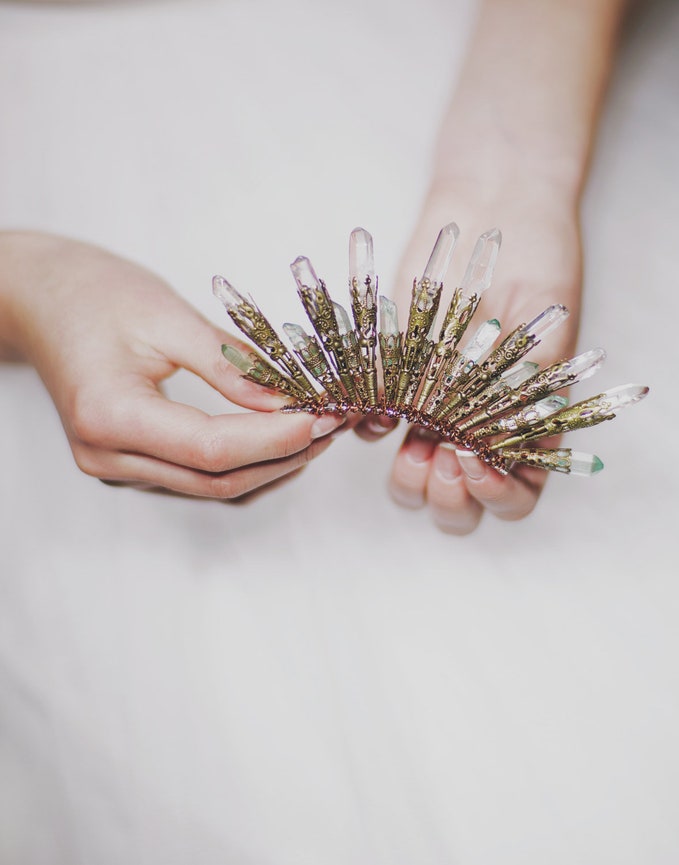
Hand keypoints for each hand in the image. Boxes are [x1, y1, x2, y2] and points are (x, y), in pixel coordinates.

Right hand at [0, 232, 344, 498]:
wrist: (40, 299)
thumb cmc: (93, 293)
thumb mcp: (167, 315)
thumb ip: (231, 364)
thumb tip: (287, 401)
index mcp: (109, 414)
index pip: (211, 449)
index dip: (275, 439)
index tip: (323, 416)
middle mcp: (108, 455)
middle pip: (217, 480)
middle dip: (284, 456)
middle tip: (333, 424)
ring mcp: (117, 467)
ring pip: (212, 489)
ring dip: (271, 465)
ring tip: (318, 431)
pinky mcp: (131, 463)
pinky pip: (199, 481)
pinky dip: (246, 466)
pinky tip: (280, 442)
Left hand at [385, 181, 581, 533]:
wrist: (497, 211)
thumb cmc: (538, 267)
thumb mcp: (546, 337)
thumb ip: (523, 401)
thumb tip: (492, 455)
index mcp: (527, 429)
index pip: (516, 497)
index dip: (499, 498)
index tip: (477, 462)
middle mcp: (478, 429)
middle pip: (460, 506)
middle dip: (449, 499)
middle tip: (445, 458)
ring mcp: (434, 410)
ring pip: (413, 480)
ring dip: (408, 479)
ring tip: (414, 441)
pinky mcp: (394, 380)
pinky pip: (374, 427)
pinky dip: (370, 427)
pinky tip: (378, 410)